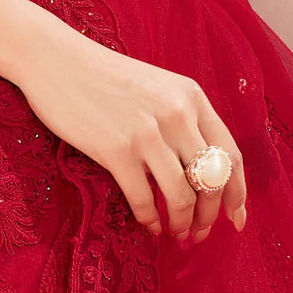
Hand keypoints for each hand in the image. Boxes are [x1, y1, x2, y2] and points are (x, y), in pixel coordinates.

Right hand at [16, 20, 248, 245]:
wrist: (54, 59)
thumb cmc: (103, 76)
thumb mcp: (156, 87)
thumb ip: (182, 119)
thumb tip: (205, 171)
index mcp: (191, 96)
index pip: (231, 154)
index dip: (238, 194)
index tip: (236, 220)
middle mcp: (176, 114)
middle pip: (211, 181)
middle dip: (209, 215)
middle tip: (200, 234)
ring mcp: (146, 132)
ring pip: (182, 195)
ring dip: (182, 222)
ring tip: (175, 233)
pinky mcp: (115, 149)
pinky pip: (144, 198)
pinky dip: (149, 218)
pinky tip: (147, 224)